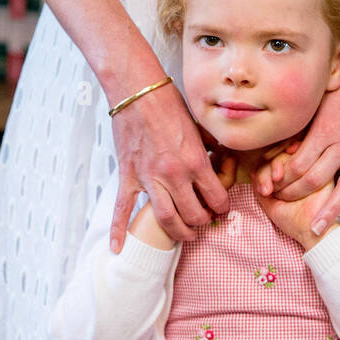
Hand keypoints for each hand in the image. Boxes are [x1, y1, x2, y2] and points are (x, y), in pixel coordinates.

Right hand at [108, 78, 230, 252]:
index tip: (220, 208)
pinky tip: (117, 248)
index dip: (222, 207)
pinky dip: (118, 230)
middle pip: (193, 214)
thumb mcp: (198, 125)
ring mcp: (149, 178)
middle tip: (203, 221)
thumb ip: (210, 147)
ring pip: (166, 219)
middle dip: (201, 222)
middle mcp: (174, 174)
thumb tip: (221, 158)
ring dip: (177, 233)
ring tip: (183, 235)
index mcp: (195, 161)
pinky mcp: (128, 176)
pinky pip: (122, 209)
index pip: (216, 197)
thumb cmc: (169, 103)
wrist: (137, 91)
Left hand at [253, 153, 336, 251]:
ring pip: (288, 152)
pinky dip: (290, 164)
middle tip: (267, 190)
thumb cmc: (294, 222)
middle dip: (268, 170)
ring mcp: (311, 166)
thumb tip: (252, 171)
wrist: (314, 234)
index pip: (272, 161)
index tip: (264, 190)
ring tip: (274, 189)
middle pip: (279, 154)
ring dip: (275, 168)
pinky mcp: (322, 168)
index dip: (263, 172)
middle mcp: (301, 168)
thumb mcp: (272, 205)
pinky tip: (282, 178)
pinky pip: (304, 156)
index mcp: (289, 175)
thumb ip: (261, 188)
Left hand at [256, 36, 339, 236]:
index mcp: (326, 129)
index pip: (298, 164)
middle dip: (295, 195)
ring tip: (316, 230)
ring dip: (329, 213)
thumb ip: (303, 127)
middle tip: (282, 204)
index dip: (282, 178)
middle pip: (314, 179)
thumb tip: (282, 149)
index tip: (271, 185)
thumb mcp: (318, 103)